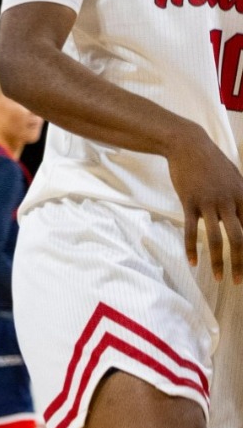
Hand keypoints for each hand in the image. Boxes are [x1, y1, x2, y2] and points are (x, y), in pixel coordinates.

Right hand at [165, 127, 242, 281]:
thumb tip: (239, 219)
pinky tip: (193, 262)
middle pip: (239, 238)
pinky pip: (190, 230)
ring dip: (218, 261)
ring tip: (219, 278)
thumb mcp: (234, 178)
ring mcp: (208, 203)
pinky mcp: (189, 202)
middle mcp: (229, 201)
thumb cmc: (212, 162)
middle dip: (241, 262)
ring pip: (216, 238)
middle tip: (240, 281)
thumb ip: (239, 199)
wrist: (188, 146)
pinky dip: (191, 248)